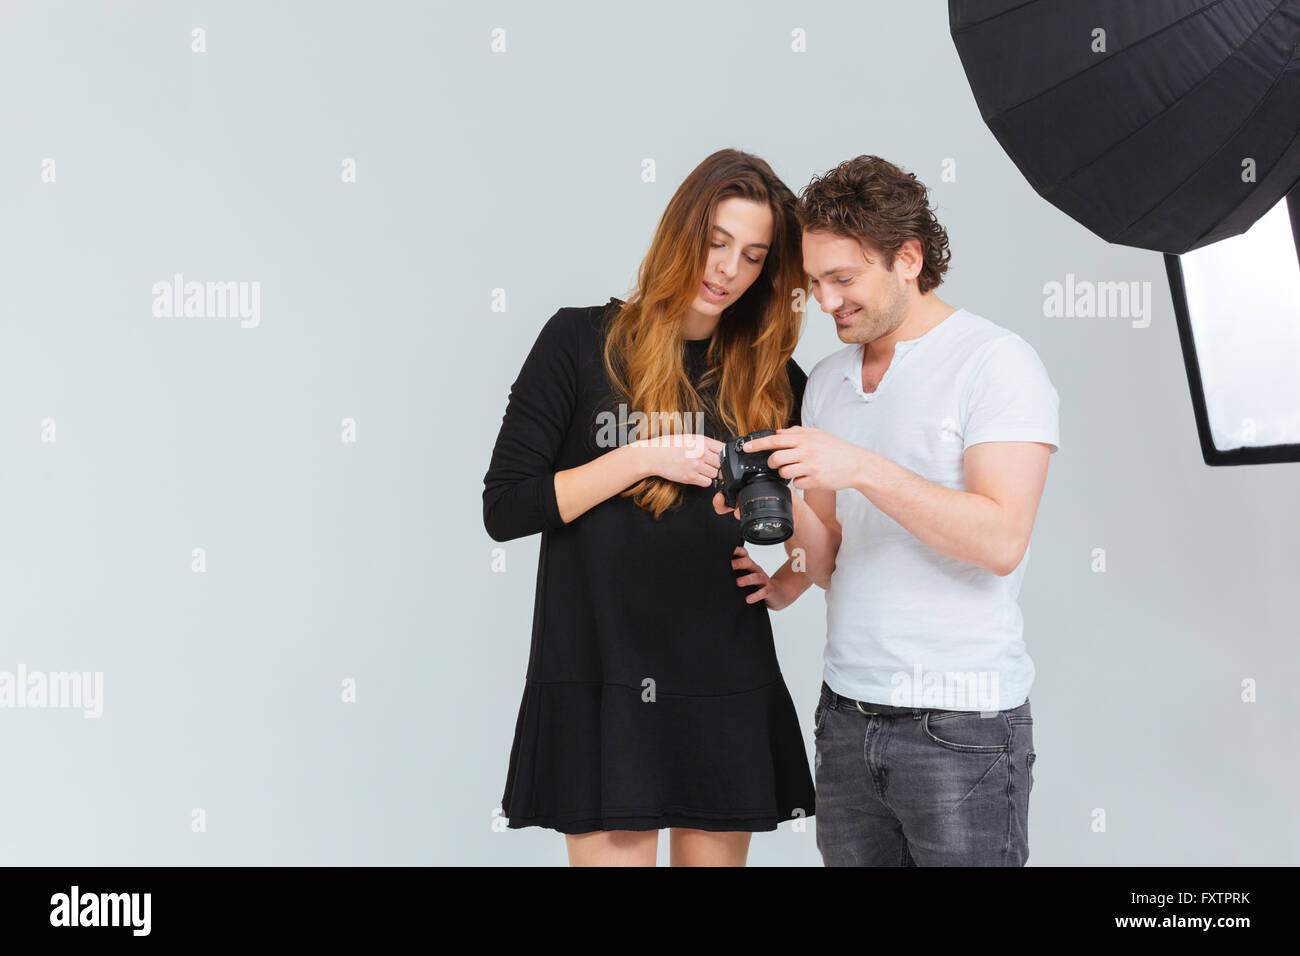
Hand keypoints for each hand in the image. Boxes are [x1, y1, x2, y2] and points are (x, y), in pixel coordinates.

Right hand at [630, 434, 723, 487]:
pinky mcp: (690, 477)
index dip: (724, 454)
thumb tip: (719, 449)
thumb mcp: (689, 438)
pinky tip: (698, 476)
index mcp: (701, 441)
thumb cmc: (669, 446)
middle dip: (717, 464)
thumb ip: (704, 443)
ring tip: (701, 470)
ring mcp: (696, 466)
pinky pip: (707, 482)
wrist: (653, 455)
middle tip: (710, 464)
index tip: (721, 457)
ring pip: (715, 474)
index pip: (723, 448)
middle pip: (721, 462)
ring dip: (710, 473)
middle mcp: (700, 453)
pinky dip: (704, 481)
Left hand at [731, 545, 783, 606]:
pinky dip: (756, 595)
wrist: (778, 593)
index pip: (745, 555)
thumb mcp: (748, 576)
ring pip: (756, 577)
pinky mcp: (769, 591)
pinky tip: (749, 599)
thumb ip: (737, 572)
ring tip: (738, 582)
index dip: (737, 551)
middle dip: (740, 563)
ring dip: (747, 579)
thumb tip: (719, 570)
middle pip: (749, 563)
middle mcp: (757, 571)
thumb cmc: (759, 584)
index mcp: (751, 566)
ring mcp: (764, 580)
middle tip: (731, 565)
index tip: (729, 551)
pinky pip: (763, 592)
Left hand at [742, 426, 865, 491]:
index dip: (757, 444)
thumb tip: (778, 433)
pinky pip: (796, 484)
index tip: (745, 447)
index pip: (775, 440)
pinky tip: (807, 478)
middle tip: (776, 464)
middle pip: (775, 458)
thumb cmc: (837, 449)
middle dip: (771, 463)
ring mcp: (811, 467)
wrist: (858, 465)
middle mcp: (807, 451)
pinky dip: (798, 482)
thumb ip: (798, 432)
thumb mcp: (818, 434)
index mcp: (806, 438)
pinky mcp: (815, 481)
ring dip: (784, 473)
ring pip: (784, 472)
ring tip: (794, 470)